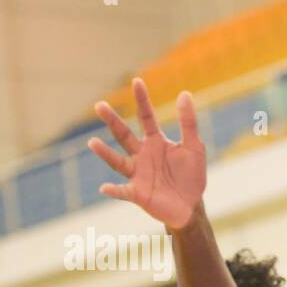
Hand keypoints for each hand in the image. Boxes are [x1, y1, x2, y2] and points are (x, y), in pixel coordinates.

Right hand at [90, 78, 206, 227]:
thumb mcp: (194, 147)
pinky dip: (113, 190)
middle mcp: (141, 154)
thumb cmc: (191, 176)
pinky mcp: (137, 193)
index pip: (146, 117)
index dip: (142, 100)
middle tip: (99, 105)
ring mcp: (137, 173)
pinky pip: (123, 191)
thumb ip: (189, 123)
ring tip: (93, 143)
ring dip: (105, 153)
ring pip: (117, 162)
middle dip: (112, 121)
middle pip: (123, 135)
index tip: (136, 81)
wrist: (190, 206)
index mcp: (155, 141)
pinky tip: (104, 188)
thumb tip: (185, 94)